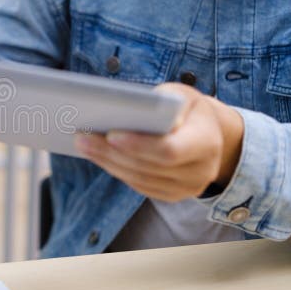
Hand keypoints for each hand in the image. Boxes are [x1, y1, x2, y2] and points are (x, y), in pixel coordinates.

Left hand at [74, 83, 243, 201]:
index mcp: (207, 141)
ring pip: (139, 179)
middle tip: (81, 137)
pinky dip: (116, 169)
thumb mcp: (181, 94)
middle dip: (111, 152)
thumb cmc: (188, 108)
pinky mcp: (172, 195)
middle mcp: (202, 170)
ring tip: (82, 144)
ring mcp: (188, 188)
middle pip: (147, 167)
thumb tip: (121, 109)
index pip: (169, 149)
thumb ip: (160, 101)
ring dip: (107, 162)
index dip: (138, 145)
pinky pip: (139, 185)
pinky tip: (96, 155)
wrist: (209, 132)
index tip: (110, 134)